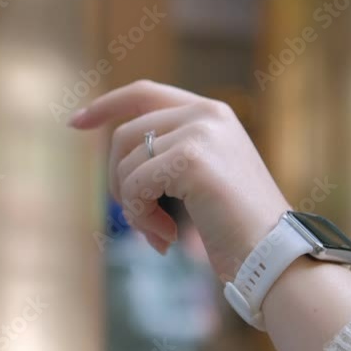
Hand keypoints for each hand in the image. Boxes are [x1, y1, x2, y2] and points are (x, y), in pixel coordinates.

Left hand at [69, 80, 290, 280]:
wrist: (275, 257)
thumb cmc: (239, 230)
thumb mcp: (204, 180)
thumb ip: (169, 158)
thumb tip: (118, 163)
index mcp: (212, 113)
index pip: (144, 93)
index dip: (106, 105)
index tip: (75, 122)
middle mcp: (207, 113)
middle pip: (125, 135)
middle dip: (119, 183)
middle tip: (142, 221)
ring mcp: (200, 132)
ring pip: (126, 164)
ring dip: (133, 208)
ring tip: (160, 234)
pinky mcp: (191, 158)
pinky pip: (134, 185)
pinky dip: (140, 217)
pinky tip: (167, 238)